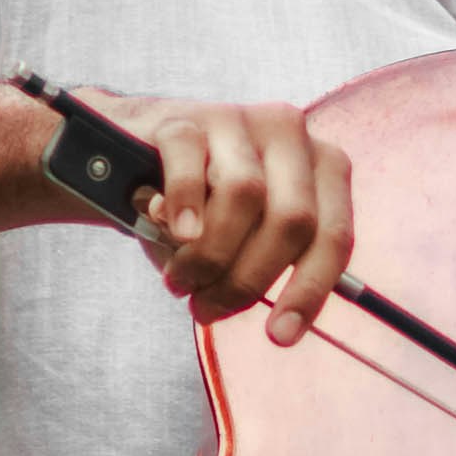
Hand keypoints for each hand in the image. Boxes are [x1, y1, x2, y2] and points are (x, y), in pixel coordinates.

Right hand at [84, 94, 355, 347]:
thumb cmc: (196, 211)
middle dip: (247, 279)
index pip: (333, 235)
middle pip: (292, 220)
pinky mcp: (184, 119)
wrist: (122, 164)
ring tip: (180, 281)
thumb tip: (280, 319)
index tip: (280, 336)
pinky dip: (183, 210)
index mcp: (320, 167)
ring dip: (208, 256)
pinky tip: (172, 233)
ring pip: (244, 196)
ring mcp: (237, 120)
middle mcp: (289, 135)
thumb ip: (264, 268)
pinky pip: (190, 171)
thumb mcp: (242, 242)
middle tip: (206, 307)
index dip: (309, 290)